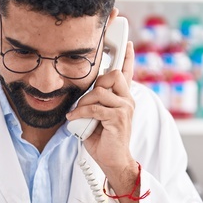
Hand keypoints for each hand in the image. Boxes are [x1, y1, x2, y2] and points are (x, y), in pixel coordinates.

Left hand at [66, 40, 137, 191]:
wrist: (112, 161)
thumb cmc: (102, 140)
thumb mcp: (96, 116)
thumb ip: (94, 101)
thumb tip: (81, 94)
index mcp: (124, 98)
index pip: (127, 72)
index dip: (127, 55)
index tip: (127, 40)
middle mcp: (128, 100)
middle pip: (113, 75)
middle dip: (94, 86)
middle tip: (85, 102)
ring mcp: (125, 108)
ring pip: (101, 91)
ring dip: (85, 103)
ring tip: (79, 115)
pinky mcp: (118, 118)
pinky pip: (96, 108)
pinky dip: (81, 113)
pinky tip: (74, 120)